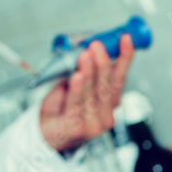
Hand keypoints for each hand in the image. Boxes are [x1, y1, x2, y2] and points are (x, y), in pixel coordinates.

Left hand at [39, 36, 134, 153]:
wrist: (46, 132)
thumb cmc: (62, 108)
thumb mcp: (76, 83)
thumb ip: (84, 68)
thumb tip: (87, 45)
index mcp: (109, 102)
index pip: (120, 78)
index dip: (125, 58)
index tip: (126, 40)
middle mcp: (105, 114)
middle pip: (108, 87)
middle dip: (104, 64)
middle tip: (99, 46)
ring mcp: (93, 124)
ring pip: (93, 95)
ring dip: (90, 73)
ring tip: (85, 55)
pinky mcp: (77, 129)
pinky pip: (76, 105)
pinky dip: (77, 89)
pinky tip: (77, 77)